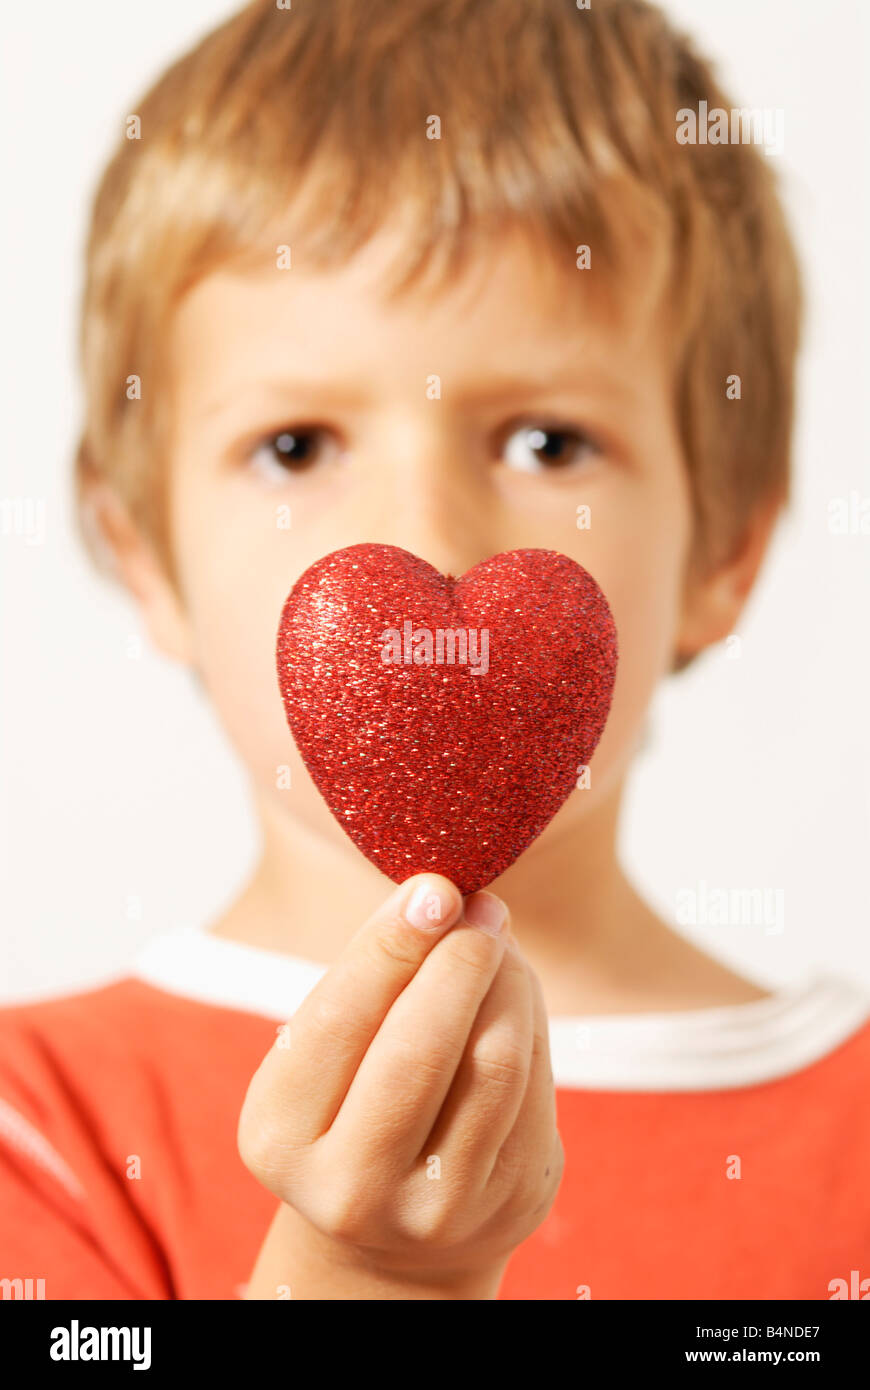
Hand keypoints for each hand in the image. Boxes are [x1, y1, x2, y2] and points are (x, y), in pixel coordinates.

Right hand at [237, 872, 563, 1298]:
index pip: (340, 1021)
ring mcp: (437, 1209)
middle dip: (460, 959)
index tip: (433, 888)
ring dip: (507, 981)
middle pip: (422, 1048)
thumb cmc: (351, 1101)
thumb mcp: (327, 1053)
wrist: (394, 1230)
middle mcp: (350, 1189)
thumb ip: (370, 982)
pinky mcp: (511, 1201)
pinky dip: (530, 1019)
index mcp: (279, 1137)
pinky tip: (514, 993)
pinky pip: (534, 1086)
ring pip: (494, 1064)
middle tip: (480, 905)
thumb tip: (442, 898)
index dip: (392, 945)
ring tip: (496, 941)